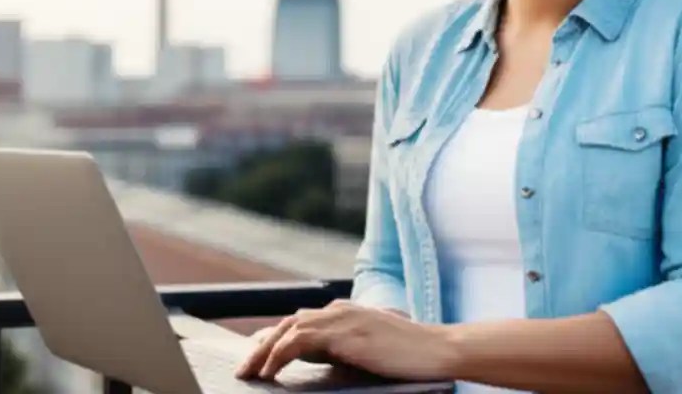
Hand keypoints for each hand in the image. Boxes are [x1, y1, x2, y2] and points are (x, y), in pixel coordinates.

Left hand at [235, 300, 454, 381]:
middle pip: (287, 324)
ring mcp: (340, 318)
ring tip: (249, 373)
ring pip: (287, 330)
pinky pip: (299, 341)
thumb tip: (306, 362)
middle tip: (243, 368)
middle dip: (261, 347)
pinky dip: (279, 354)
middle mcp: (337, 310)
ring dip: (264, 352)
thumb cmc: (407, 358)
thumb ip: (338, 352)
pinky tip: (269, 371)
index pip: (297, 323)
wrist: (438, 350)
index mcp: (343, 313)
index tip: (254, 356)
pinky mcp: (343, 332)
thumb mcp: (365, 353)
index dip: (273, 339)